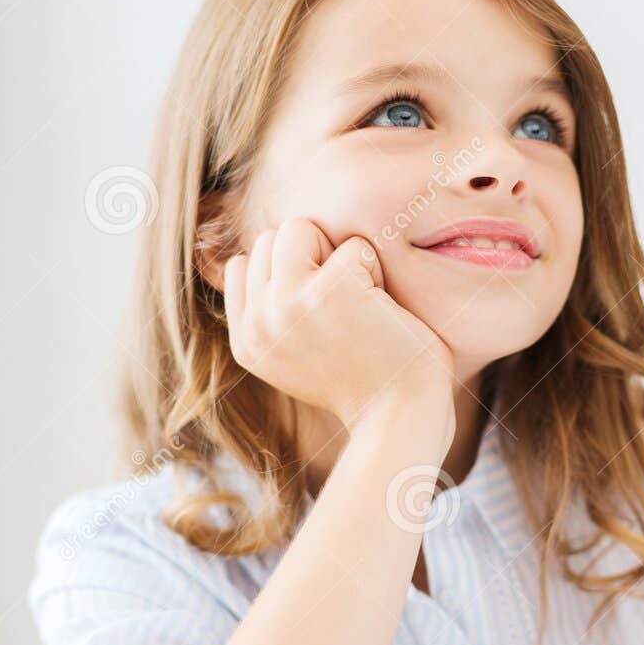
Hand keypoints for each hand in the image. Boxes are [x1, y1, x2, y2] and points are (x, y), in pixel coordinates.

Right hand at [223, 217, 454, 431]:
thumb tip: (250, 256)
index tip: (323, 312)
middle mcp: (257, 323)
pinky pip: (353, 245)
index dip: (290, 272)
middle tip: (346, 307)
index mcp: (246, 341)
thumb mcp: (295, 354)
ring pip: (299, 228)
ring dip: (339, 257)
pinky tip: (380, 310)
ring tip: (359, 304)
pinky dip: (376, 269)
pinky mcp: (329, 289)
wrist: (399, 416)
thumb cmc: (365, 380)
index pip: (244, 265)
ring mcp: (287, 304)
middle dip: (313, 257)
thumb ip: (271, 311)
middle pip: (271, 239)